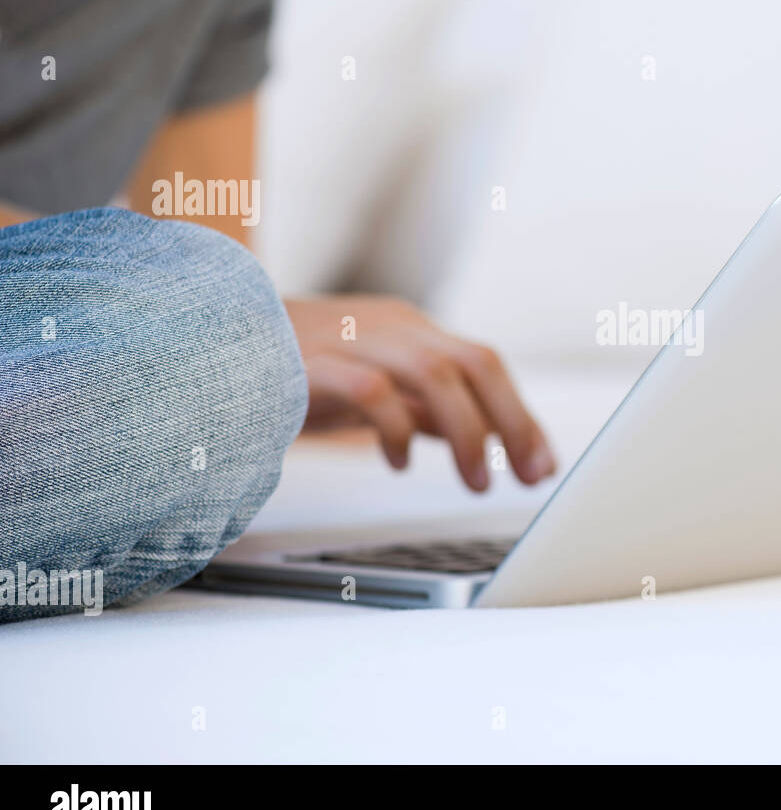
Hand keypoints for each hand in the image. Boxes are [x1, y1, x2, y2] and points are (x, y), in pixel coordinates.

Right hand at [284, 295, 555, 490]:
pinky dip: (396, 430)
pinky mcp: (311, 365)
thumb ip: (425, 410)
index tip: (542, 464)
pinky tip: (399, 463)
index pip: (485, 363)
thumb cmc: (298, 372)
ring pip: (434, 374)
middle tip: (525, 478)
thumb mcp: (375, 388)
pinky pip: (372, 392)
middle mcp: (390, 326)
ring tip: (477, 482)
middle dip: (510, 423)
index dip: (520, 414)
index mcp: (410, 329)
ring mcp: (352, 340)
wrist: (209, 347)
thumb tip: (484, 442)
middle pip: (473, 363)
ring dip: (466, 433)